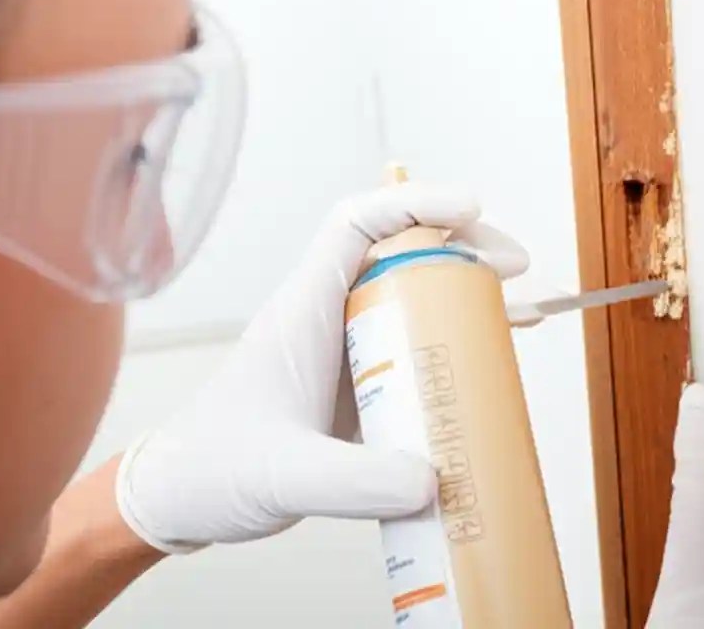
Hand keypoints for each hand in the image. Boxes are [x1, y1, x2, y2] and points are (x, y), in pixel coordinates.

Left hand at [114, 183, 528, 553]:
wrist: (181, 499)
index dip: (415, 204)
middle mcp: (327, 320)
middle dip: (462, 247)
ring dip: (465, 297)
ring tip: (522, 314)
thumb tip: (433, 478)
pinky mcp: (355, 389)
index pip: (357, 224)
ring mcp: (344, 353)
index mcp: (304, 312)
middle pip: (400, 251)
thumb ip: (356, 481)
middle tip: (514, 268)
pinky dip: (455, 348)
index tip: (471, 210)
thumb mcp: (287, 477)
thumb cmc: (214, 471)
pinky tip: (491, 367)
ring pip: (412, 298)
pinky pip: (414, 350)